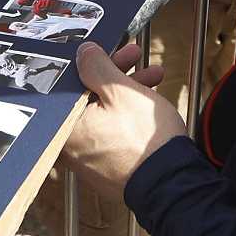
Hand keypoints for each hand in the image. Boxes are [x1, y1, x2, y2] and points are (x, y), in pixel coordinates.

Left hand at [59, 44, 185, 197]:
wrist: (172, 185)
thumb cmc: (144, 141)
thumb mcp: (121, 91)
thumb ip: (97, 67)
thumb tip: (84, 53)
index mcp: (64, 126)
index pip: (69, 83)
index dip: (90, 61)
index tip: (106, 50)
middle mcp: (69, 145)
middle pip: (86, 97)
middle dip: (113, 73)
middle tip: (133, 56)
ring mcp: (88, 157)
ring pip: (102, 112)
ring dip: (126, 90)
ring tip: (154, 75)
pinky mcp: (107, 165)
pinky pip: (111, 131)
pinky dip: (126, 114)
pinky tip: (149, 99)